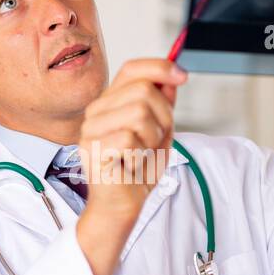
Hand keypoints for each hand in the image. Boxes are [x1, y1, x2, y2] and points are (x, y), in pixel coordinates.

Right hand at [78, 58, 186, 217]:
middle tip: (157, 139)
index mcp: (111, 103)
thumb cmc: (136, 173)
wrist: (122, 207)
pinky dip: (140, 155)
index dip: (159, 67)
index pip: (132, 69)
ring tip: (142, 154)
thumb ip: (163, 104)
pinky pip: (129, 138)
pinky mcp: (92, 149)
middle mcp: (97, 111)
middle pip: (142, 90)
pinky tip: (131, 165)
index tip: (182, 76)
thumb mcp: (159, 133)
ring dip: (152, 138)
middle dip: (163, 115)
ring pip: (139, 113)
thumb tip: (172, 76)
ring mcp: (91, 129)